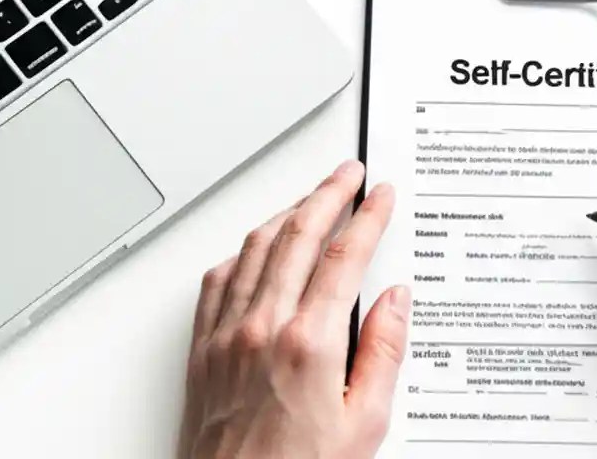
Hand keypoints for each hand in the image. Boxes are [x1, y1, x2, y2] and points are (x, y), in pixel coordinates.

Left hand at [177, 160, 408, 458]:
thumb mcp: (366, 422)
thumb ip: (383, 352)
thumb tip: (395, 300)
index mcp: (309, 343)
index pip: (344, 256)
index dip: (367, 216)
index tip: (380, 195)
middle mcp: (261, 329)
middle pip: (297, 235)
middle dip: (327, 194)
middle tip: (348, 174)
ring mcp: (226, 336)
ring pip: (255, 248)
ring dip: (286, 212)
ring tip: (309, 198)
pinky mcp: (202, 351)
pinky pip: (219, 280)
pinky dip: (243, 252)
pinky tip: (255, 248)